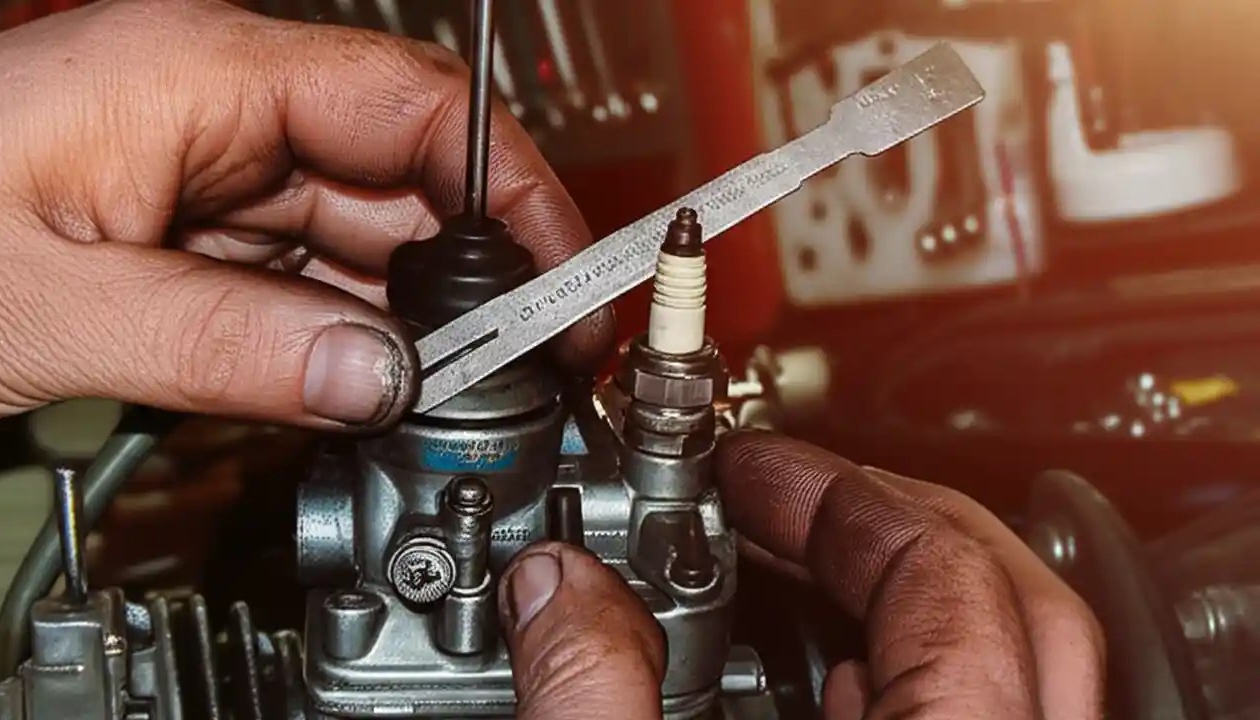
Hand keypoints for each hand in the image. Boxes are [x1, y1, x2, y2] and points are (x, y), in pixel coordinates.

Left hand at [0, 0, 610, 427]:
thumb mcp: (52, 304)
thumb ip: (231, 343)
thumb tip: (379, 376)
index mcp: (199, 71)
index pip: (413, 106)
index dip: (507, 188)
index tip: (562, 275)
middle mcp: (219, 109)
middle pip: (402, 179)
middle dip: (472, 275)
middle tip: (524, 366)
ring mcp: (207, 173)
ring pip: (359, 237)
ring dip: (413, 318)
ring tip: (459, 392)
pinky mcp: (191, 234)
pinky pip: (303, 278)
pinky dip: (348, 335)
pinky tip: (377, 383)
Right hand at [499, 432, 1104, 718]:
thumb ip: (592, 695)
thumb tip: (557, 595)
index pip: (937, 565)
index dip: (833, 489)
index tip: (749, 468)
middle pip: (1002, 588)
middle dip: (880, 509)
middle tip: (778, 489)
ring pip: (1006, 653)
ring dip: (897, 586)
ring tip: (793, 561)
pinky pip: (978, 718)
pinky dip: (906, 668)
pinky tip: (826, 677)